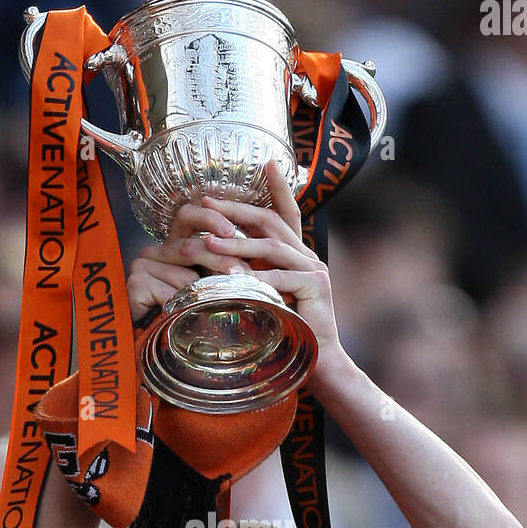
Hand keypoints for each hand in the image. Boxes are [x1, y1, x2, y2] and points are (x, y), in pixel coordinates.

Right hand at [126, 202, 252, 321]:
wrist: (151, 342)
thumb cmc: (182, 315)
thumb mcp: (204, 287)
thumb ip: (217, 271)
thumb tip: (248, 265)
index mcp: (171, 247)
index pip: (188, 216)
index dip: (210, 218)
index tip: (231, 231)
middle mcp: (153, 252)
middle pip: (191, 247)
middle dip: (221, 260)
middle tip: (243, 273)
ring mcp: (141, 267)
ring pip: (185, 278)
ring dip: (200, 297)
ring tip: (201, 313)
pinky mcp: (135, 285)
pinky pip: (171, 295)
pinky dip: (182, 309)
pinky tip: (179, 318)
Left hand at [194, 161, 345, 381]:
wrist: (319, 364)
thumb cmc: (287, 334)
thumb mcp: (266, 297)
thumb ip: (252, 275)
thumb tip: (219, 258)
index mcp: (299, 255)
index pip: (287, 213)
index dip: (278, 187)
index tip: (264, 163)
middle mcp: (309, 256)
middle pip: (271, 221)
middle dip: (237, 210)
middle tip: (207, 202)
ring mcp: (315, 269)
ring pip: (271, 246)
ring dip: (237, 242)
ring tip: (208, 240)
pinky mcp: (316, 286)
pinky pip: (279, 276)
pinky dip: (254, 275)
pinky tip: (231, 276)